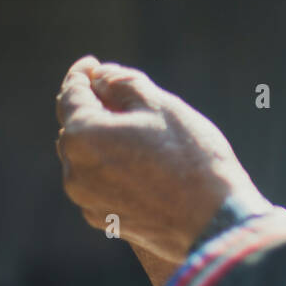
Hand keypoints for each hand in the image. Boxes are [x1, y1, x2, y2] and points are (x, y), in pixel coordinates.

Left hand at [55, 55, 268, 266]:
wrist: (214, 221)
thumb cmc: (192, 158)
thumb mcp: (161, 106)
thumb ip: (124, 83)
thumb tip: (100, 77)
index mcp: (83, 134)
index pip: (71, 93)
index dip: (82, 73)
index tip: (92, 65)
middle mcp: (75, 168)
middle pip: (75, 127)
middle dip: (94, 109)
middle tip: (122, 97)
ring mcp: (86, 198)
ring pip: (86, 158)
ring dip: (103, 141)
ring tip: (138, 135)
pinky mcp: (103, 219)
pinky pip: (98, 184)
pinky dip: (111, 169)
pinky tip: (142, 167)